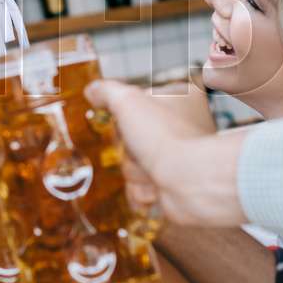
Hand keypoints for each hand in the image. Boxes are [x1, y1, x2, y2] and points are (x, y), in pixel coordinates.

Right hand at [86, 80, 245, 226]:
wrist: (190, 184)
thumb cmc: (166, 138)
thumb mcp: (127, 101)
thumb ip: (107, 92)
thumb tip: (93, 90)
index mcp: (180, 100)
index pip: (138, 103)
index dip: (127, 114)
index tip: (130, 118)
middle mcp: (182, 128)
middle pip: (131, 138)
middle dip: (129, 150)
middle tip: (142, 147)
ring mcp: (178, 157)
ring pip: (133, 165)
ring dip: (135, 172)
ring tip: (153, 171)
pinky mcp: (173, 185)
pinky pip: (141, 189)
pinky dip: (143, 192)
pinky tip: (155, 189)